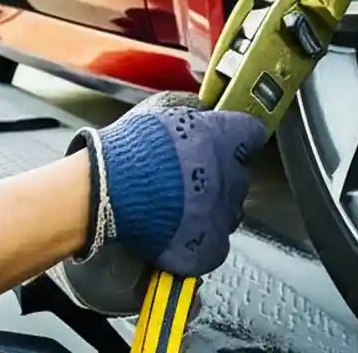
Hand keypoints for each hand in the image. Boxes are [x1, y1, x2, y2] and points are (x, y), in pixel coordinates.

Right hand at [68, 91, 267, 276]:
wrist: (105, 190)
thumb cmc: (129, 147)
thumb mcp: (163, 110)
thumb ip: (192, 113)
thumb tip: (202, 113)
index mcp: (226, 138)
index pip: (251, 134)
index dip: (236, 139)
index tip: (225, 144)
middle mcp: (234, 176)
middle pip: (238, 177)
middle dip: (218, 178)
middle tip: (187, 180)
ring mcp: (223, 215)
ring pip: (228, 212)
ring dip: (211, 209)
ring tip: (178, 209)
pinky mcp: (208, 248)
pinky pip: (214, 246)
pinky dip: (200, 244)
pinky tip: (179, 235)